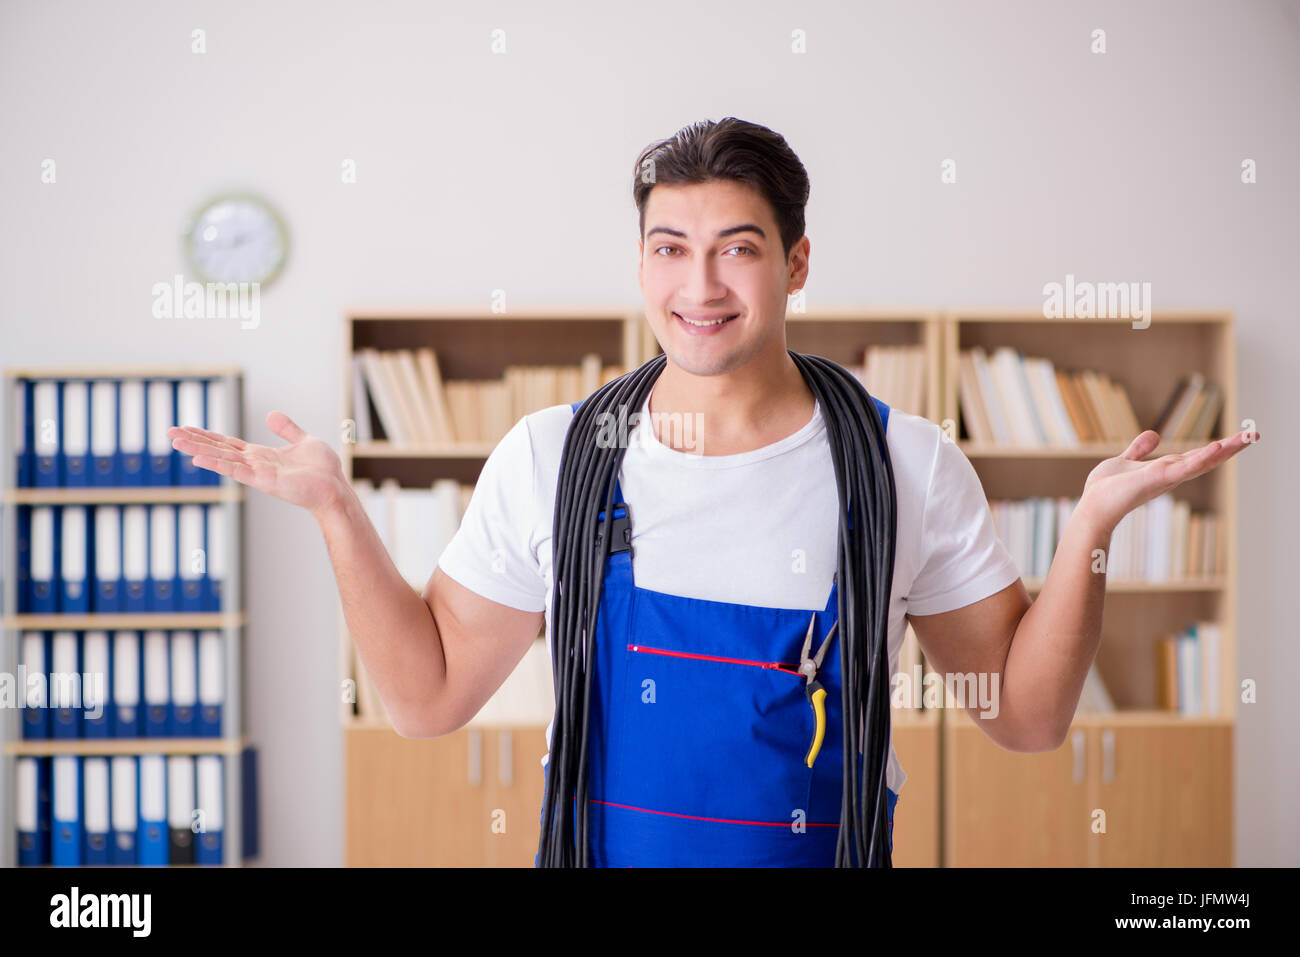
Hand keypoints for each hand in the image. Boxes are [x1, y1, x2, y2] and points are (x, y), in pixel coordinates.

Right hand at [168, 411, 345, 516]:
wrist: (336, 488)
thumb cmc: (322, 470)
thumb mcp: (304, 440)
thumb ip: (287, 429)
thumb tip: (271, 414)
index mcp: (261, 456)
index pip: (228, 444)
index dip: (207, 435)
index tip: (186, 428)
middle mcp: (255, 464)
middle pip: (218, 450)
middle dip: (194, 441)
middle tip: (169, 432)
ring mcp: (258, 473)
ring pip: (222, 459)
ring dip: (199, 451)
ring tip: (176, 443)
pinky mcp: (265, 481)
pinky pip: (237, 471)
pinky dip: (219, 465)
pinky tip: (200, 460)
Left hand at [1078, 427, 1259, 533]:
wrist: (1093, 506)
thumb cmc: (1107, 489)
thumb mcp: (1126, 461)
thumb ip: (1139, 450)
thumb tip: (1153, 434)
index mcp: (1167, 469)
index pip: (1198, 455)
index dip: (1219, 447)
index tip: (1241, 437)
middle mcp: (1171, 474)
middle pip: (1206, 458)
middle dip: (1230, 448)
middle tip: (1255, 435)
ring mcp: (1166, 477)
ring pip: (1201, 461)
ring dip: (1224, 450)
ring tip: (1247, 438)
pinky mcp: (1157, 479)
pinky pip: (1183, 468)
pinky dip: (1201, 459)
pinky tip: (1217, 448)